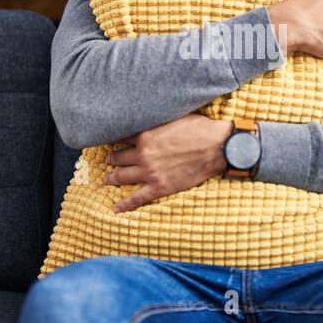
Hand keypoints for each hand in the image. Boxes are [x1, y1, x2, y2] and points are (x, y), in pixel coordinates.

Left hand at [104, 114, 232, 212]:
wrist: (217, 147)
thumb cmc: (199, 129)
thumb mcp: (174, 117)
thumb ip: (158, 120)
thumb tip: (151, 114)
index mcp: (146, 135)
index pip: (121, 137)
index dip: (115, 138)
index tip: (110, 140)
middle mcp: (143, 154)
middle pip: (118, 157)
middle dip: (111, 158)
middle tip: (107, 159)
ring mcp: (150, 172)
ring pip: (122, 176)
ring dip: (111, 178)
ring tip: (106, 179)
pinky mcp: (159, 187)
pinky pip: (137, 198)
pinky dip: (125, 204)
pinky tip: (116, 209)